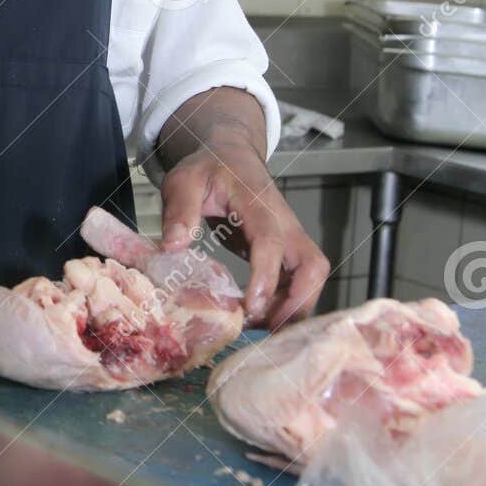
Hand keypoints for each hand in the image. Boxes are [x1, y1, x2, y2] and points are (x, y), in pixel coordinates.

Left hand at [159, 142, 330, 329]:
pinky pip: (299, 283)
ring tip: (258, 329)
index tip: (252, 306)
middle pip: (312, 266)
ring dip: (293, 309)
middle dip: (296, 302)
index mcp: (259, 205)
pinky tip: (260, 320)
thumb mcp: (184, 180)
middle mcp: (285, 225)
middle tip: (263, 326)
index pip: (272, 242)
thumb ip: (179, 210)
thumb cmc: (209, 168)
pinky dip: (287, 305)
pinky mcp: (286, 253)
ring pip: (312, 279)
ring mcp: (290, 240)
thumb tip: (172, 247)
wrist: (230, 156)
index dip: (267, 275)